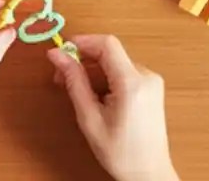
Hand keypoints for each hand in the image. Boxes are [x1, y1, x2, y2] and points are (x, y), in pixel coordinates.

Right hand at [47, 35, 178, 180]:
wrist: (149, 173)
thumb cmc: (120, 152)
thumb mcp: (89, 117)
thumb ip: (73, 81)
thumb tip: (56, 55)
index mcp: (132, 84)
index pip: (107, 44)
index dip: (81, 41)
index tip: (61, 51)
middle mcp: (146, 77)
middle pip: (109, 52)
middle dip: (82, 59)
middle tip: (61, 76)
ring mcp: (152, 82)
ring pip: (115, 61)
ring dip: (93, 69)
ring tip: (77, 90)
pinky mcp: (151, 88)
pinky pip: (123, 71)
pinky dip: (105, 76)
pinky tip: (95, 95)